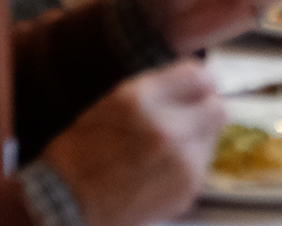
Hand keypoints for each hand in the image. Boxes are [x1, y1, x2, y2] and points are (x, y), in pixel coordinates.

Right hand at [41, 61, 223, 225]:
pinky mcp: (187, 188)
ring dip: (197, 137)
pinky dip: (189, 162)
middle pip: (217, 107)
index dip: (199, 83)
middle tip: (188, 118)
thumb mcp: (115, 102)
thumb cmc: (82, 150)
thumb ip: (160, 89)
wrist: (64, 204)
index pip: (200, 77)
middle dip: (204, 110)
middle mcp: (166, 129)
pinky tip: (162, 169)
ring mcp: (181, 162)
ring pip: (212, 137)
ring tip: (167, 148)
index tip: (194, 90)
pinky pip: (202, 164)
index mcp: (142, 100)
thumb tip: (199, 80)